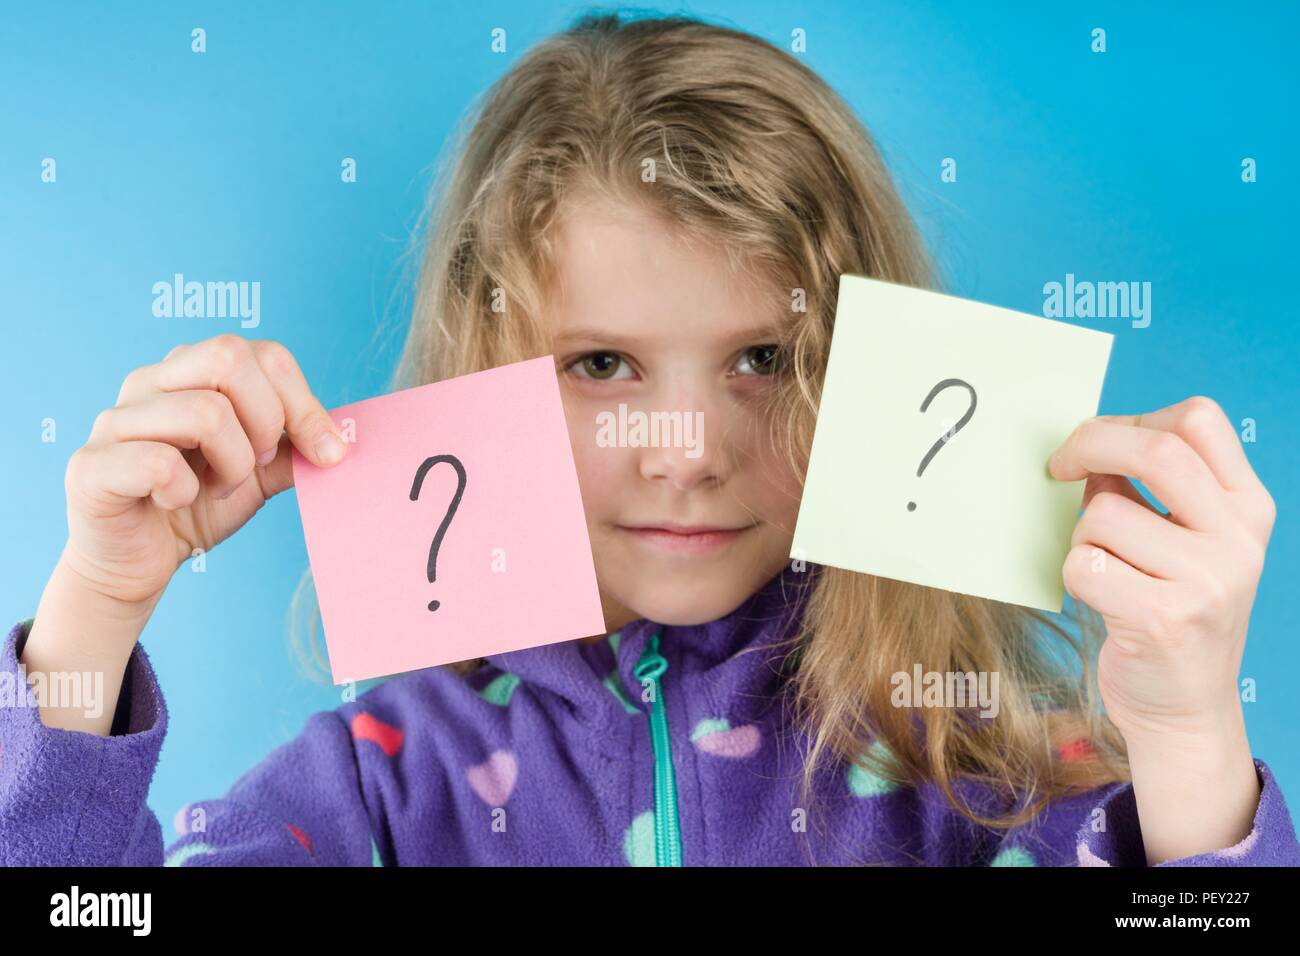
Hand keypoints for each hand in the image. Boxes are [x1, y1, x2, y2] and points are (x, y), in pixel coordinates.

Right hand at [62, 334, 349, 609]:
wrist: (136, 563)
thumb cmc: (196, 505)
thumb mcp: (261, 471)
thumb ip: (295, 447)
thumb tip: (345, 438)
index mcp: (192, 371)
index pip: (266, 354)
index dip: (305, 405)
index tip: (325, 453)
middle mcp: (150, 381)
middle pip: (230, 357)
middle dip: (266, 422)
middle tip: (256, 464)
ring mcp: (116, 419)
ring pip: (205, 413)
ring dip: (231, 466)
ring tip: (216, 488)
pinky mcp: (91, 465)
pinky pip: (158, 463)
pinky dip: (186, 492)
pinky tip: (178, 502)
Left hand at [1048, 396, 1275, 743]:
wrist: (1184, 707)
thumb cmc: (1167, 607)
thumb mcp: (1182, 540)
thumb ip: (1149, 489)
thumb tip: (1087, 445)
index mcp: (1247, 506)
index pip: (1199, 420)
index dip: (1132, 418)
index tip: (1095, 444)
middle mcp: (1238, 540)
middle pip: (1157, 450)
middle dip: (1090, 445)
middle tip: (1059, 467)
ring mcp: (1208, 581)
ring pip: (1104, 514)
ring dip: (1081, 535)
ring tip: (1105, 566)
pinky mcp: (1164, 619)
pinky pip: (1084, 565)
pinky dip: (1075, 574)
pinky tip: (1100, 598)